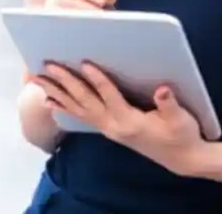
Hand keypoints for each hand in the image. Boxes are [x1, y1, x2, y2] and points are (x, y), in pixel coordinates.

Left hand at [31, 62, 205, 176]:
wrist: (182, 158)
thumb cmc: (182, 135)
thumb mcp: (181, 120)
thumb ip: (169, 105)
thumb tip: (162, 90)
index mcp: (130, 122)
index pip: (110, 97)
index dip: (98, 80)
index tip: (85, 63)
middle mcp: (114, 126)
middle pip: (85, 101)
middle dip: (67, 82)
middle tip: (50, 65)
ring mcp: (108, 129)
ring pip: (77, 109)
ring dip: (58, 93)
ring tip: (39, 79)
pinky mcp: (108, 129)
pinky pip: (80, 117)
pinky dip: (64, 107)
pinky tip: (50, 100)